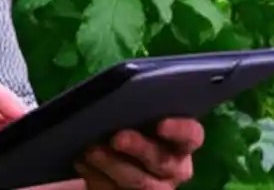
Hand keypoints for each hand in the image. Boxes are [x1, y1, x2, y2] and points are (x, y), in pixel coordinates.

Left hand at [73, 118, 203, 188]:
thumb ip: (138, 105)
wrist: (110, 157)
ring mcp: (155, 188)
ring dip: (113, 165)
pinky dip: (96, 178)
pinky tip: (82, 162)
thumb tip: (126, 94)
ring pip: (140, 184)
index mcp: (182, 142)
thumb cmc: (127, 124)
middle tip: (117, 137)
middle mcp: (174, 168)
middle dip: (139, 148)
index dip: (179, 130)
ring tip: (91, 150)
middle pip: (162, 161)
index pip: (191, 135)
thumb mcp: (135, 113)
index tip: (161, 124)